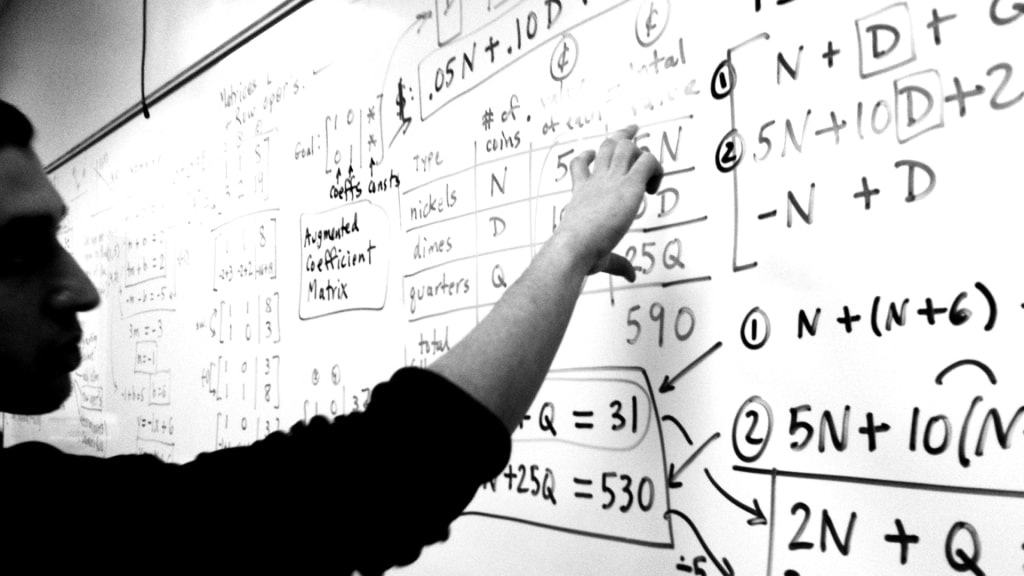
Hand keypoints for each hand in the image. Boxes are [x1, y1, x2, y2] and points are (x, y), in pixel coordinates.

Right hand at [555, 125, 663, 281]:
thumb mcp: (598, 256)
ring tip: (649, 167)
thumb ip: (618, 263)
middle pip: (607, 144)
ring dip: (640, 150)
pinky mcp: (628, 185)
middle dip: (621, 135)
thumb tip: (631, 275)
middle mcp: (596, 181)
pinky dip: (656, 168)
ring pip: (626, 145)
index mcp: (581, 193)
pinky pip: (647, 160)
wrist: (572, 247)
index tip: (599, 150)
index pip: (583, 163)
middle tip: (633, 129)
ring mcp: (611, 179)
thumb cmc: (577, 254)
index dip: (592, 153)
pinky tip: (653, 188)